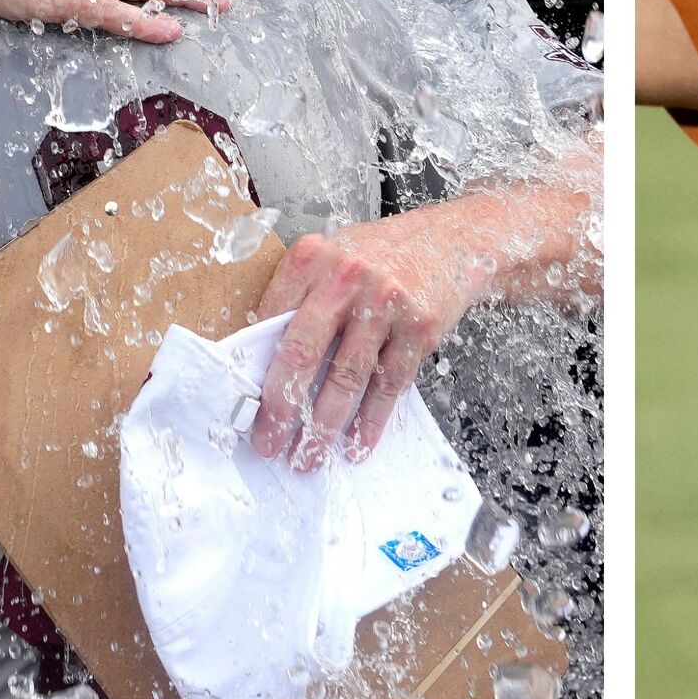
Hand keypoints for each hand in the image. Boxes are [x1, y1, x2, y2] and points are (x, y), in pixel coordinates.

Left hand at [248, 212, 496, 468]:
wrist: (455, 240)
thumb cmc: (384, 256)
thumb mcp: (334, 258)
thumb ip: (301, 297)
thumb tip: (263, 363)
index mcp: (312, 256)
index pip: (268, 321)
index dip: (252, 368)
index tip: (242, 406)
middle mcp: (346, 275)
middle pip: (301, 353)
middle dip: (280, 408)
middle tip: (267, 443)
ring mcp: (386, 302)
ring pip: (346, 377)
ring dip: (324, 427)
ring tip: (308, 457)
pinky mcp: (419, 327)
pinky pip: (389, 384)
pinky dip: (371, 421)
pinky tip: (357, 444)